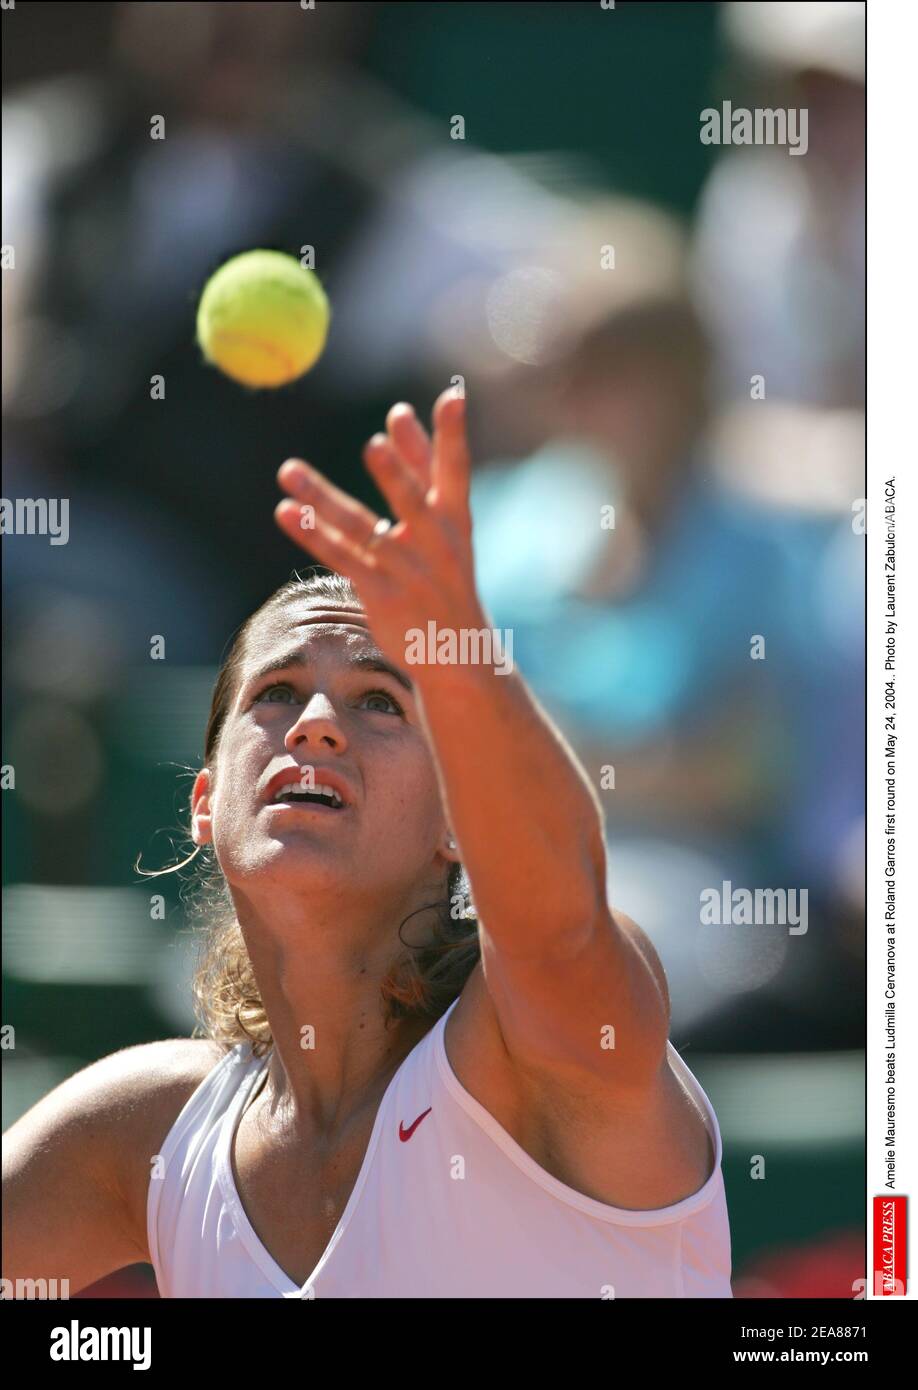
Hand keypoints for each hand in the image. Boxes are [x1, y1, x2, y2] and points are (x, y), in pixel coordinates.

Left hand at [274, 388, 485, 671]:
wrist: (457, 652)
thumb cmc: (446, 575)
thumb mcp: (447, 525)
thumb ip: (424, 469)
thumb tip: (400, 413)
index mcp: (455, 520)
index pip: (455, 471)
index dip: (453, 435)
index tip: (451, 397)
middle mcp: (435, 543)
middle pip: (411, 502)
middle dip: (395, 475)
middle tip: (375, 446)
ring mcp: (408, 571)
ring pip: (360, 528)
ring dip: (322, 498)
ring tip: (289, 471)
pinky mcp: (381, 594)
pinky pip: (342, 559)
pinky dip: (313, 534)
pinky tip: (287, 512)